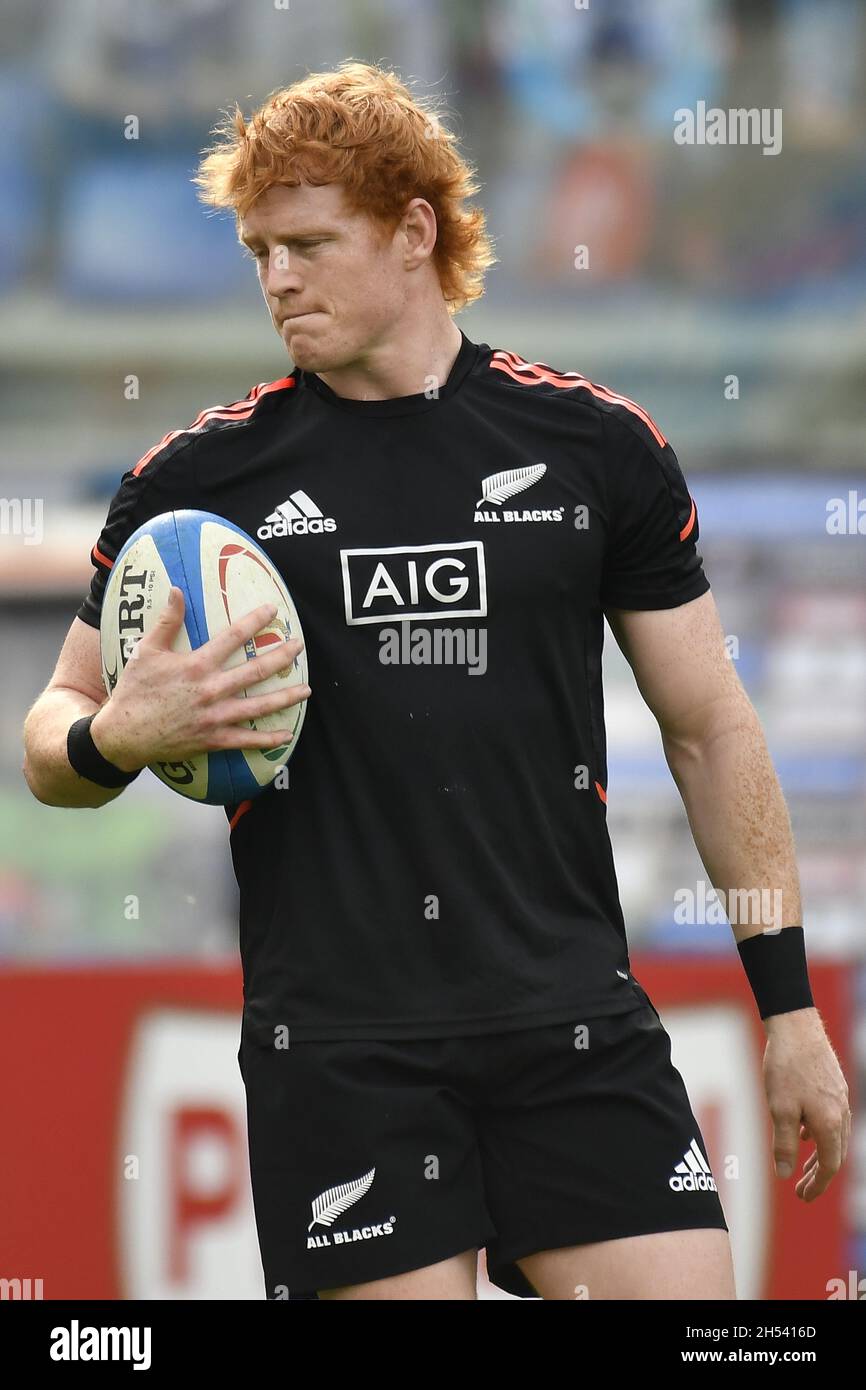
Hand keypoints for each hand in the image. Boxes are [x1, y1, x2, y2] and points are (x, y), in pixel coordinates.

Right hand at [91, 587, 310, 770]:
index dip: (255, 621)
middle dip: (281, 657)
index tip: (273, 610)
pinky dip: (267, 739)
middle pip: (256, 671)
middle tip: (299, 647)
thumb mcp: (146, 651)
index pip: (233, 637)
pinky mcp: (213, 739)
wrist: (124, 734)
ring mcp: (215, 717)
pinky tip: (286, 735)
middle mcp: (211, 690)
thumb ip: (167, 621)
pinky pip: (246, 740)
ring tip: (307, 689)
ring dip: (285, 697)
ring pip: (259, 706)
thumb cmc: (135, 690)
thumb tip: (177, 590)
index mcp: (197, 665)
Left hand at [762, 1007, 850, 1201]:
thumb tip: (783, 1174)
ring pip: (834, 1136)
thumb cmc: (786, 1068)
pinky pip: (831, 1119)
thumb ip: (783, 1144)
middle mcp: (841, 1113)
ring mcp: (840, 1098)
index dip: (817, 1185)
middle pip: (834, 1154)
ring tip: (802, 1167)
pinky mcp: (834, 1085)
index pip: (829, 1166)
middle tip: (801, 1190)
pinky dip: (819, 1133)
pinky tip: (803, 1132)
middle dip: (818, 1175)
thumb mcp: (779, 1110)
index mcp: (830, 1124)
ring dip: (819, 1155)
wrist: (796, 1026)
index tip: (802, 1197)